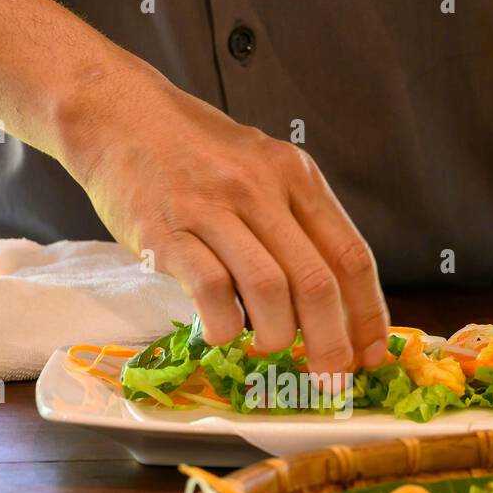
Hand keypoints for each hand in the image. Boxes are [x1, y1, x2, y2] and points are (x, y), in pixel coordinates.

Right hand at [60, 63, 387, 373]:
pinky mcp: (167, 232)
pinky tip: (222, 331)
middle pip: (317, 282)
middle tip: (330, 376)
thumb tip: (332, 301)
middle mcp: (261, 190)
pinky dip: (225, 325)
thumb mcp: (261, 169)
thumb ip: (295, 223)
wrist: (120, 116)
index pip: (351, 256)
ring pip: (270, 290)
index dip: (368, 314)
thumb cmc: (194, 152)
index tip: (372, 354)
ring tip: (269, 348)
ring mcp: (213, 210)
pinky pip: (211, 290)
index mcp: (296, 176)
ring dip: (277, 335)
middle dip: (332, 342)